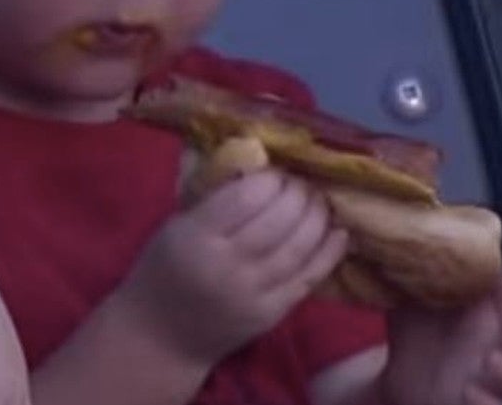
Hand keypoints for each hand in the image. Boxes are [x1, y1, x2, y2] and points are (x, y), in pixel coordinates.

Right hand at [115, 168, 349, 366]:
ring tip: (320, 200)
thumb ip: (214, 199)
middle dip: (298, 193)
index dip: (270, 178)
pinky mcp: (272, 313)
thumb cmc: (163, 270)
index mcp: (197, 236)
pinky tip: (339, 232)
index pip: (246, 198)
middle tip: (301, 182)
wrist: (162, 336)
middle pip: (278, 220)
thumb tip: (260, 165)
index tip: (276, 170)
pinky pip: (309, 278)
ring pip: (299, 247)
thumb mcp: (176, 226)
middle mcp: (227, 265)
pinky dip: (329, 252)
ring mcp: (253, 292)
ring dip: (317, 217)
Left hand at [380, 262, 501, 404]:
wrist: (403, 370)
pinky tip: (469, 392)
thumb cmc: (422, 321)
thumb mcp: (416, 289)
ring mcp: (495, 376)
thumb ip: (421, 265)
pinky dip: (488, 403)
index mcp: (496, 306)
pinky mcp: (480, 402)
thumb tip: (407, 226)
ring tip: (489, 362)